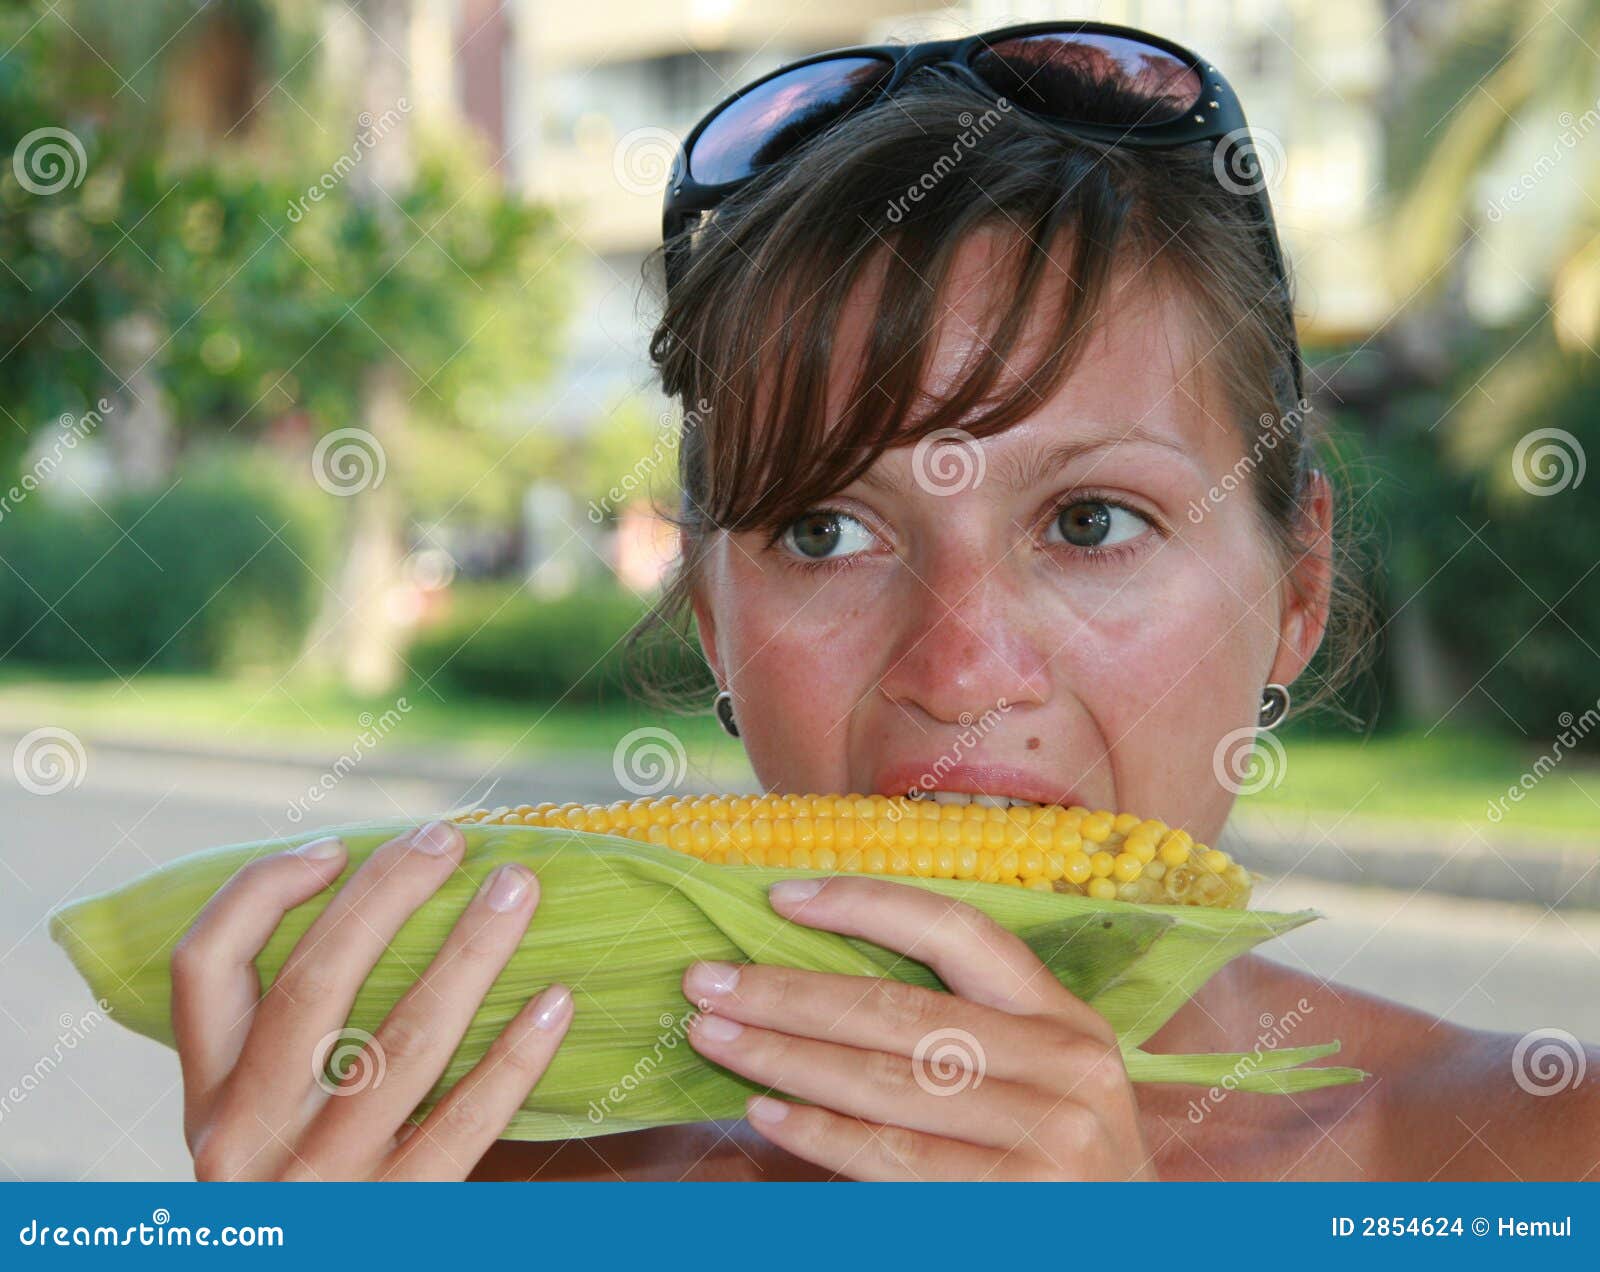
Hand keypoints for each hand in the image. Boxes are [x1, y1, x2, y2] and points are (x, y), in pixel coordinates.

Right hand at [170, 821, 572, 1180]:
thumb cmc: (304, 1196)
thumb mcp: (264, 1126)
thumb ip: (290, 1044)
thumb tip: (375, 902)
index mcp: (207, 1100)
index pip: (202, 967)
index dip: (263, 891)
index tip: (337, 846)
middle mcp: (246, 1140)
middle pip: (313, 985)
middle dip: (387, 895)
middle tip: (451, 837)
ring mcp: (320, 1186)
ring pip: (400, 1044)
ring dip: (469, 954)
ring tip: (518, 888)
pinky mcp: (394, 1223)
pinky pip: (463, 1126)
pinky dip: (515, 1058)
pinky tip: (558, 1001)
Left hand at [680, 875, 1155, 1180]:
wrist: (1134, 1259)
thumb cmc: (1061, 1172)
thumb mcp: (1041, 1084)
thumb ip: (959, 1035)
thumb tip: (816, 987)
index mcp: (1066, 1019)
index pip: (958, 932)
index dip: (866, 905)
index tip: (783, 897)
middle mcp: (1066, 1067)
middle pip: (899, 1009)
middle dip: (789, 991)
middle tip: (706, 979)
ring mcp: (1049, 1137)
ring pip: (882, 1081)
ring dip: (783, 1055)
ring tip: (713, 1035)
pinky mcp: (1017, 1202)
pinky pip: (891, 1157)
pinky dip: (819, 1132)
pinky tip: (765, 1111)